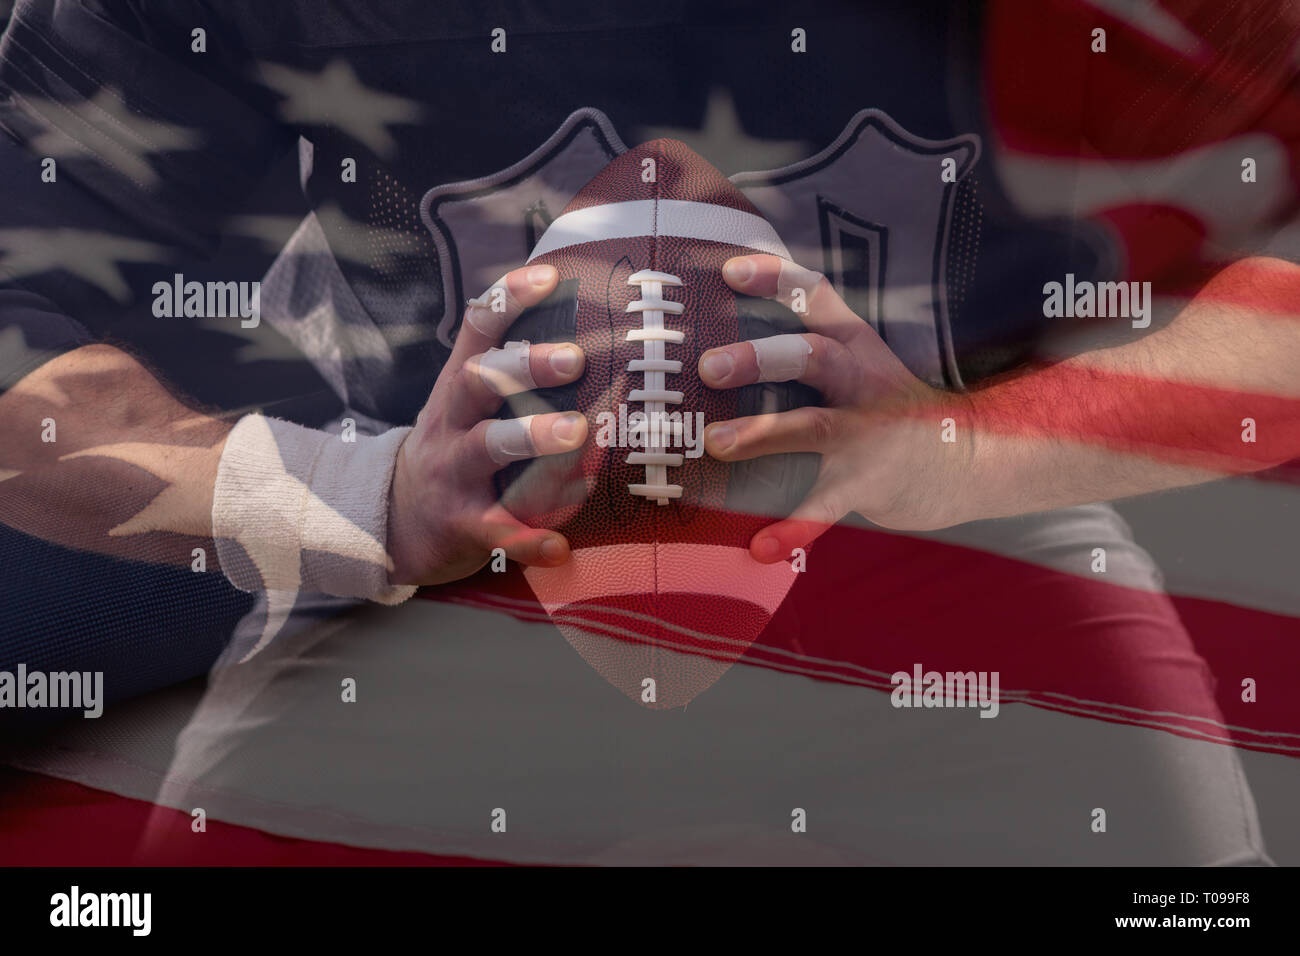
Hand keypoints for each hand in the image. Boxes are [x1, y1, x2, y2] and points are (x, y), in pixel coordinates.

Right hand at [387, 264, 587, 585]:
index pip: (478, 329)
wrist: (391, 522)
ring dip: (532, 437)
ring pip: (487, 448)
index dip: (509, 299)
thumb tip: (581, 331)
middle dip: (525, 366)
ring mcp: (454, 472)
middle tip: (574, 358)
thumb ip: (512, 372)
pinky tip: (561, 548)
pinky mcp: (461, 523)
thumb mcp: (466, 405)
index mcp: (459, 387)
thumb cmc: (452, 451)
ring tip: (578, 432)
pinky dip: (529, 540)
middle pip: (481, 382)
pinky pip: (498, 530)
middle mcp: (453, 422)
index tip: (549, 277)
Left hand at [698, 254, 974, 562]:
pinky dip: (795, 528)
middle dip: (760, 357)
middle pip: (812, 355)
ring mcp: (869, 435)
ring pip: (815, 426)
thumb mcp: (862, 370)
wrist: (971, 466)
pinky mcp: (871, 483)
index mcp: (857, 348)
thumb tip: (727, 344)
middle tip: (708, 366)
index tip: (729, 269)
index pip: (817, 298)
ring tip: (716, 443)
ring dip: (764, 433)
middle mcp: (864, 382)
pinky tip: (759, 547)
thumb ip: (809, 354)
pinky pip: (827, 507)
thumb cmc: (893, 415)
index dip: (776, 278)